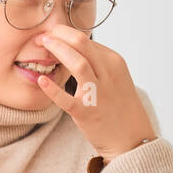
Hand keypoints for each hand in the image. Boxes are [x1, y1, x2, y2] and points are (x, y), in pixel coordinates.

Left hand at [33, 24, 156, 162]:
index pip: (86, 39)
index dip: (66, 33)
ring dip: (57, 50)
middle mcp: (108, 74)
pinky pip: (66, 98)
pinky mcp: (86, 112)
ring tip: (42, 45)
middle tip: (44, 35)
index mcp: (115, 62)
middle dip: (59, 35)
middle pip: (81, 43)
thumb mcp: (116, 78)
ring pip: (77, 63)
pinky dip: (52, 88)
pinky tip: (41, 80)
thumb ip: (98, 62)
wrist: (131, 139)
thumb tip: (76, 48)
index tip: (52, 33)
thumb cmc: (120, 108)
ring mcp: (98, 93)